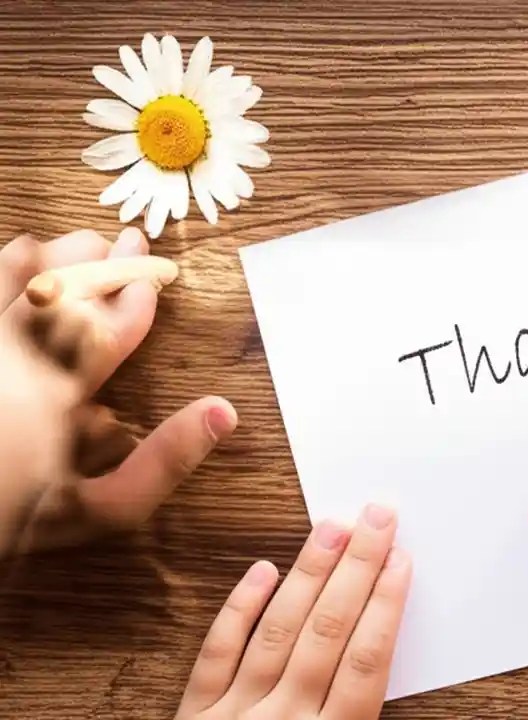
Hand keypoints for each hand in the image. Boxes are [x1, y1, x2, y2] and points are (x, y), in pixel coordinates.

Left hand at [0, 229, 236, 556]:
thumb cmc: (11, 522)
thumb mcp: (98, 510)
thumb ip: (161, 466)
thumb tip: (223, 411)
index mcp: (54, 400)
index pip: (107, 329)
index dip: (137, 300)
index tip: (157, 285)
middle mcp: (13, 362)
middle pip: (66, 291)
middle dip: (104, 263)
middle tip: (133, 243)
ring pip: (19, 277)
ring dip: (57, 255)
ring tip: (85, 242)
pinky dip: (11, 266)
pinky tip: (26, 252)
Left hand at [177, 504, 411, 719]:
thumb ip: (358, 707)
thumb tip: (381, 636)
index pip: (367, 661)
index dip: (386, 604)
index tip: (400, 559)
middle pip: (328, 632)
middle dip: (357, 568)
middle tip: (376, 518)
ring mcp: (238, 715)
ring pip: (278, 632)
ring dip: (309, 574)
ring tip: (331, 528)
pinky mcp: (197, 715)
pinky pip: (218, 654)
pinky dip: (239, 610)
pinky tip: (262, 570)